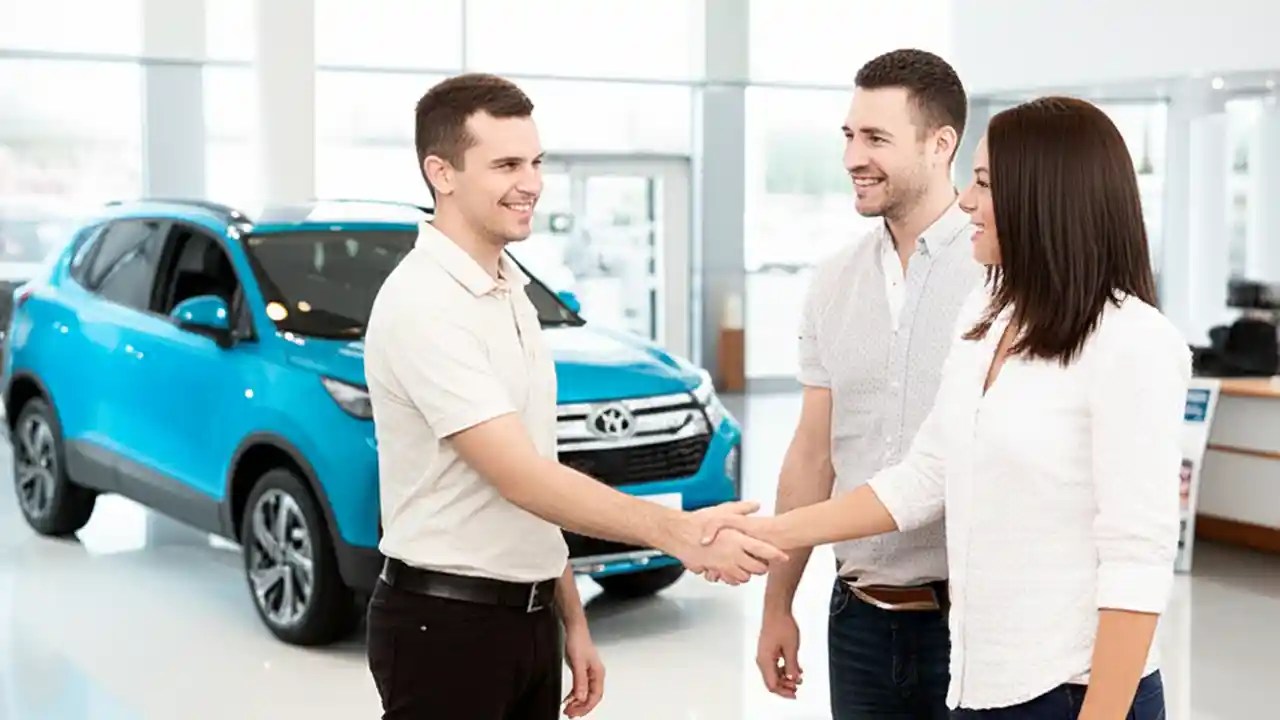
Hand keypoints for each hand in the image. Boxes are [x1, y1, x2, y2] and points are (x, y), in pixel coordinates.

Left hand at [562, 622, 603, 716]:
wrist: (574, 628)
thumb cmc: (578, 640)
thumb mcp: (577, 662)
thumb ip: (580, 681)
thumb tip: (581, 697)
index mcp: (598, 673)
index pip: (595, 696)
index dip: (585, 707)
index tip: (575, 713)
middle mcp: (595, 674)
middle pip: (591, 697)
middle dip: (581, 707)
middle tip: (570, 713)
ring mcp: (589, 673)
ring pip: (585, 693)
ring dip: (577, 702)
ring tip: (568, 709)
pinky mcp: (582, 671)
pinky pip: (580, 687)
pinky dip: (574, 695)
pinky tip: (568, 699)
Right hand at [666, 502, 787, 584]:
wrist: (679, 534)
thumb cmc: (698, 523)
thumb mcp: (722, 511)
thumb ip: (741, 509)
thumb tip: (755, 505)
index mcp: (738, 539)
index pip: (764, 550)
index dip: (776, 555)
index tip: (783, 556)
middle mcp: (733, 554)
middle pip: (758, 568)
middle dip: (763, 566)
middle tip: (763, 560)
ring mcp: (725, 565)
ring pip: (745, 577)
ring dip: (749, 573)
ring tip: (747, 564)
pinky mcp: (715, 571)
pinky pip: (731, 580)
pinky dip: (735, 577)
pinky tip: (732, 569)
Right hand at [756, 610, 802, 697]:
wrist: (777, 611)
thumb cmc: (781, 625)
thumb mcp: (791, 649)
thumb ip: (792, 666)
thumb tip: (793, 678)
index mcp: (765, 660)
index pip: (772, 684)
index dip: (783, 692)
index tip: (794, 694)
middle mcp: (762, 659)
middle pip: (771, 680)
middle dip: (785, 686)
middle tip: (797, 687)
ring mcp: (764, 654)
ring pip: (773, 673)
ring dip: (786, 677)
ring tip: (798, 677)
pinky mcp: (768, 650)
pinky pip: (775, 665)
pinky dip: (784, 669)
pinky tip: (794, 668)